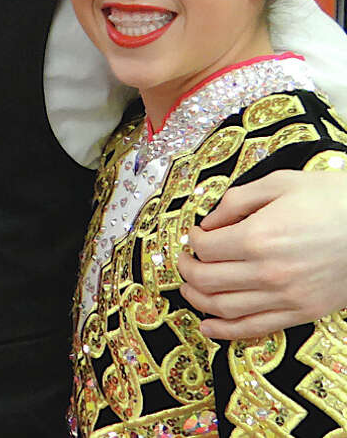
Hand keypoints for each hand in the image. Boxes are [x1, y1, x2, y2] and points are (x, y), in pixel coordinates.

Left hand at [177, 169, 346, 338]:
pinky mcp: (302, 312)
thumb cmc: (332, 199)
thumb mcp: (280, 183)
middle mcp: (268, 272)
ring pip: (224, 308)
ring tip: (188, 289)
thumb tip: (209, 222)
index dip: (192, 240)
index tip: (195, 235)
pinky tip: (207, 326)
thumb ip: (237, 201)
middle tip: (184, 261)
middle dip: (186, 271)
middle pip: (207, 280)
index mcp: (258, 237)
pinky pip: (255, 328)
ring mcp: (286, 296)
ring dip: (197, 300)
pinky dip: (226, 331)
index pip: (205, 247)